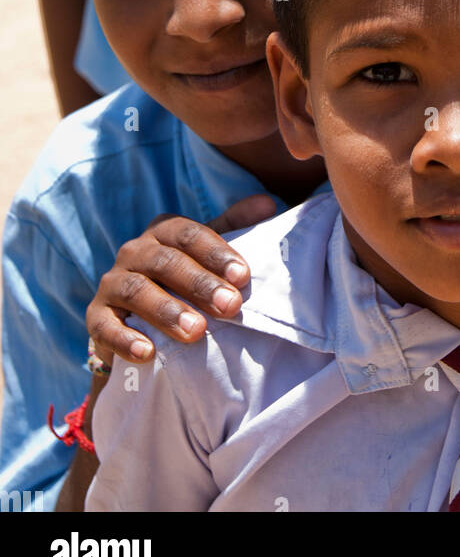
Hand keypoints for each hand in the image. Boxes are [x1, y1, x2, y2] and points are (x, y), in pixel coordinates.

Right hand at [86, 194, 276, 363]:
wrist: (134, 317)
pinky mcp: (95, 316)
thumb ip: (235, 227)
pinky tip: (148, 352)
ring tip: (196, 331)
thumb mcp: (205, 252)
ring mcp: (112, 283)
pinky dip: (125, 339)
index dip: (216, 253)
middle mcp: (134, 251)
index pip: (189, 234)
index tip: (243, 276)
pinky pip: (105, 325)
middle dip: (200, 284)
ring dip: (166, 311)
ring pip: (137, 291)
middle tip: (230, 307)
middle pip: (166, 262)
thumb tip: (267, 203)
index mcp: (163, 231)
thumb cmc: (180, 279)